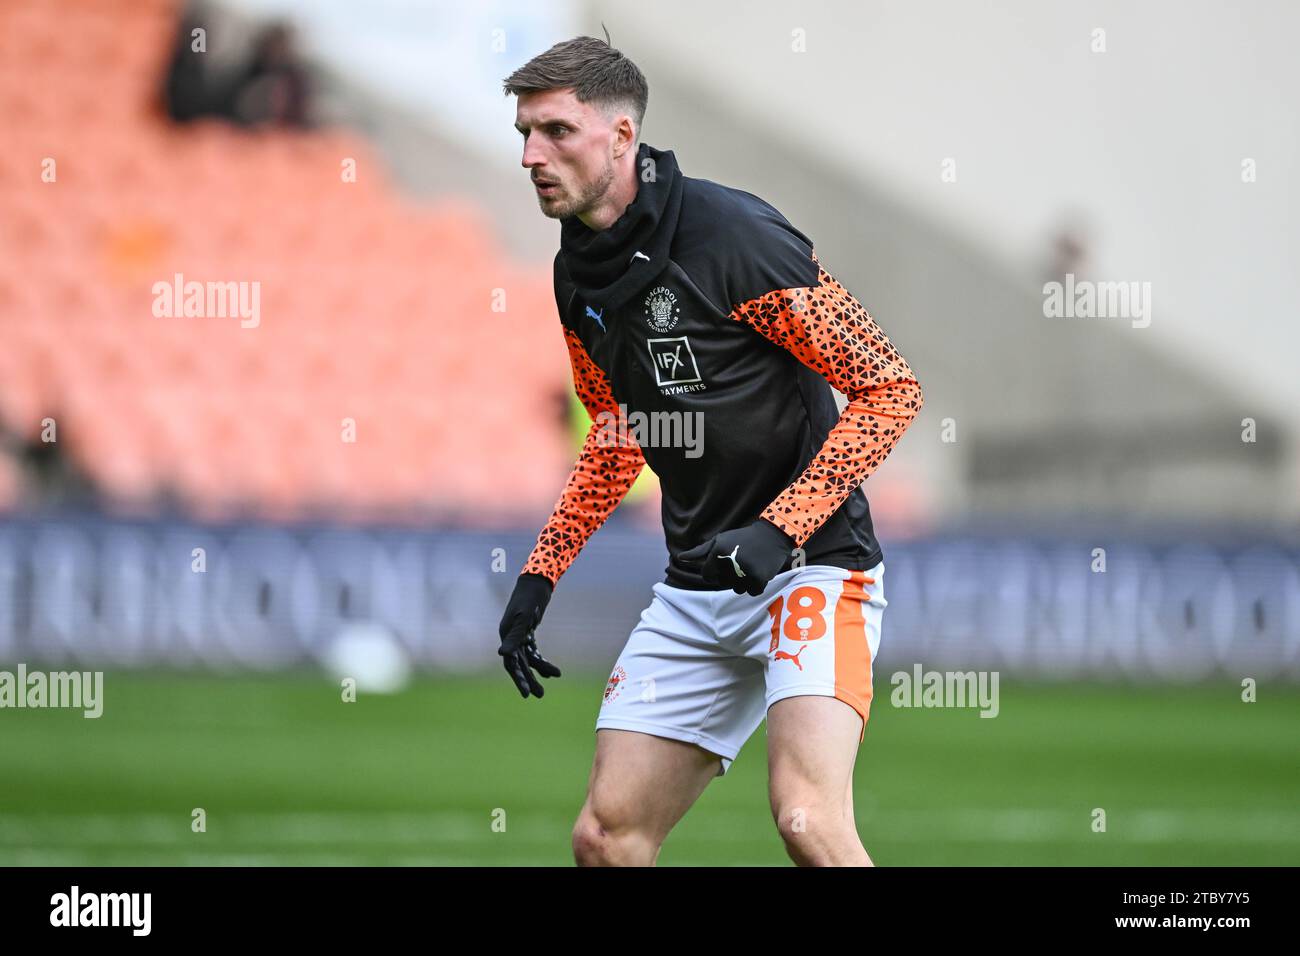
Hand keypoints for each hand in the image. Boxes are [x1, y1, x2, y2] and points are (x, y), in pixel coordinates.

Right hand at [497, 573, 561, 697]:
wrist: (537, 582)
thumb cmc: (529, 598)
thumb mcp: (524, 618)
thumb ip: (515, 637)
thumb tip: (502, 655)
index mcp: (507, 636)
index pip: (511, 663)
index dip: (519, 679)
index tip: (527, 694)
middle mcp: (510, 637)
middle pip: (519, 664)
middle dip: (529, 680)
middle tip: (539, 696)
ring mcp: (519, 635)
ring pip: (528, 659)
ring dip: (538, 671)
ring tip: (550, 683)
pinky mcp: (528, 633)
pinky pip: (533, 651)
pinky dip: (541, 661)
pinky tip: (551, 672)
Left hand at [678, 519, 795, 594]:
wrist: (771, 535)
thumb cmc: (741, 539)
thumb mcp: (719, 540)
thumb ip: (700, 551)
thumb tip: (680, 558)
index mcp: (718, 551)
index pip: (707, 576)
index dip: (715, 573)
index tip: (725, 565)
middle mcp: (730, 561)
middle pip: (723, 584)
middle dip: (730, 576)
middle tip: (741, 562)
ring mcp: (745, 570)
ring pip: (737, 590)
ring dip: (743, 582)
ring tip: (750, 566)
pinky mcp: (759, 577)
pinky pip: (752, 592)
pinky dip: (756, 586)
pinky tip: (759, 572)